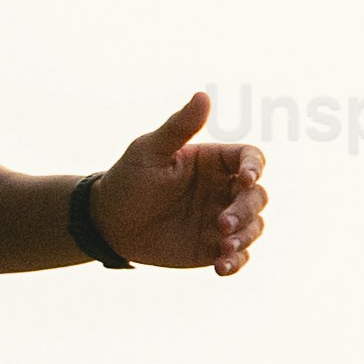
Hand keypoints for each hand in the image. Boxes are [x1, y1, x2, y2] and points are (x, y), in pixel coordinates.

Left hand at [97, 91, 268, 274]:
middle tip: (222, 223)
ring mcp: (221, 221)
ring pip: (254, 227)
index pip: (250, 159)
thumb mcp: (150, 150)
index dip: (254, 168)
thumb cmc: (128, 179)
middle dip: (246, 210)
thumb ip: (179, 126)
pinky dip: (237, 262)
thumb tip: (203, 95)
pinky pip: (239, 256)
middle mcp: (223, 190)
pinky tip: (222, 267)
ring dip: (245, 237)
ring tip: (224, 249)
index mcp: (213, 163)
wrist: (107, 222)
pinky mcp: (213, 248)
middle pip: (257, 196)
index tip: (244, 180)